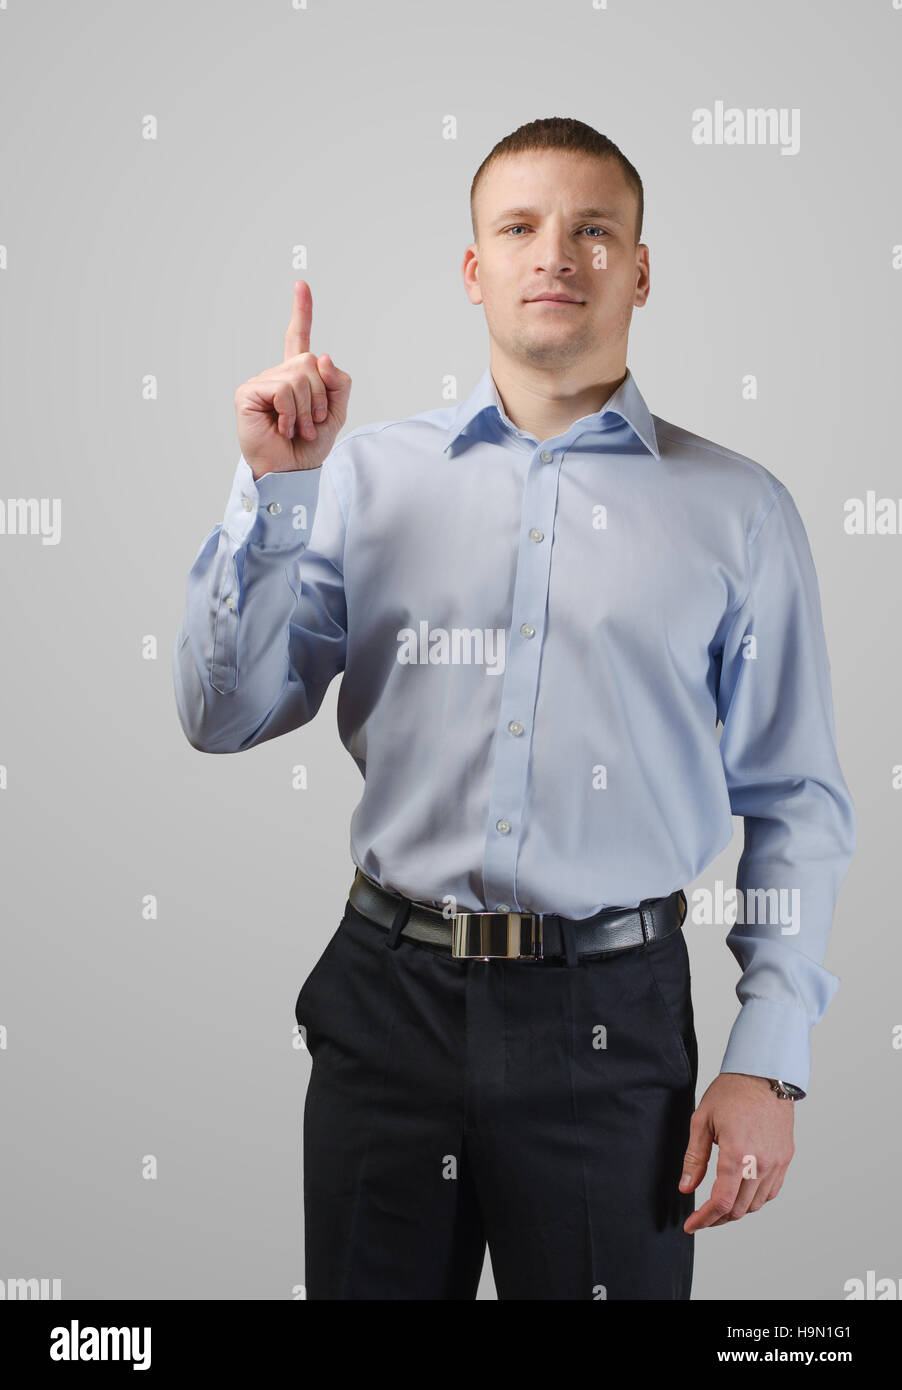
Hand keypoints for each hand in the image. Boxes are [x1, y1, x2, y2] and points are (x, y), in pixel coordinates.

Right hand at [234, 279, 351, 479]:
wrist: (292, 471)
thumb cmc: (309, 445)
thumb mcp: (337, 411)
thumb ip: (338, 382)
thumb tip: (322, 357)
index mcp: (297, 376)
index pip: (297, 338)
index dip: (301, 312)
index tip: (302, 285)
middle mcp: (277, 375)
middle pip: (309, 362)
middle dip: (320, 396)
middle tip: (312, 421)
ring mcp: (261, 382)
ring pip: (298, 376)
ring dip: (307, 408)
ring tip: (298, 428)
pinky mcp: (248, 393)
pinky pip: (282, 389)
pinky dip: (290, 412)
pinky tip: (283, 427)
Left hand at [680, 1073, 794, 1231]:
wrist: (765, 1073)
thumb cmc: (732, 1091)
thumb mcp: (702, 1120)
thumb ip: (694, 1157)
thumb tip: (686, 1187)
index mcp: (738, 1154)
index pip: (721, 1202)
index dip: (704, 1219)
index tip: (691, 1225)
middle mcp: (761, 1163)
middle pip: (739, 1209)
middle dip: (717, 1218)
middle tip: (701, 1217)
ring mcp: (777, 1162)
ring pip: (756, 1204)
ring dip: (736, 1210)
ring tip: (719, 1206)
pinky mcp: (785, 1158)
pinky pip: (771, 1191)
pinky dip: (754, 1199)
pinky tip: (741, 1193)